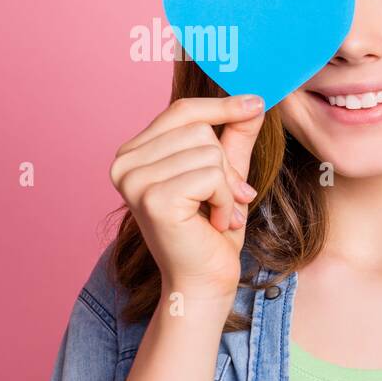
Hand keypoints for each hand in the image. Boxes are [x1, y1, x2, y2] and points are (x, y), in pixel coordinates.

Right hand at [110, 94, 264, 299]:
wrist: (205, 279)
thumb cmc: (212, 231)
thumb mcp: (226, 174)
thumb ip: (234, 137)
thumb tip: (253, 100)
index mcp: (134, 153)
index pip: (181, 111)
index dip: (222, 106)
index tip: (256, 103)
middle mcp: (124, 163)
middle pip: (199, 129)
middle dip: (225, 165)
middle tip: (225, 199)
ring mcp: (134, 180)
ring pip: (208, 152)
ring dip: (227, 187)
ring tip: (218, 213)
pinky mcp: (153, 198)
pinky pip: (211, 176)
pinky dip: (224, 200)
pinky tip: (214, 222)